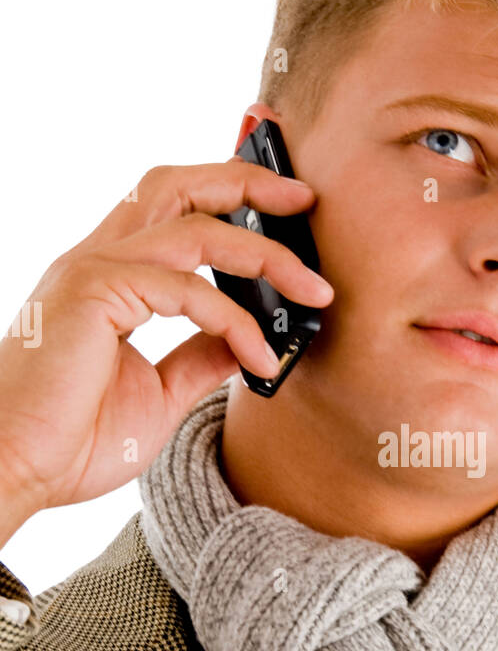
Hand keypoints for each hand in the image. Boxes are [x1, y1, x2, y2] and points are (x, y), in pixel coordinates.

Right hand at [0, 159, 332, 525]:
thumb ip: (201, 359)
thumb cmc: (71, 440)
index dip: (230, 195)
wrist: (15, 469)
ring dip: (265, 254)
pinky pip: (188, 289)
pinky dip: (235, 321)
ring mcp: (93, 270)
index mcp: (111, 278)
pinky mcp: (94, 293)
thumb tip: (252, 342)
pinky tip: (260, 358)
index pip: (174, 209)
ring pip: (197, 230)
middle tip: (306, 198)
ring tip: (315, 290)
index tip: (289, 206)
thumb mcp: (160, 394)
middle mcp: (99, 260)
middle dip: (248, 182)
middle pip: (180, 186)